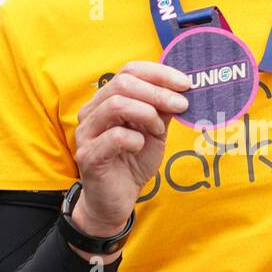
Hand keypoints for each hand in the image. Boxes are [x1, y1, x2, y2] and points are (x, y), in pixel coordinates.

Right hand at [73, 61, 189, 236]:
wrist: (114, 201)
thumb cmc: (132, 162)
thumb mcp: (154, 131)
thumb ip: (163, 110)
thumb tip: (182, 89)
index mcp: (106, 100)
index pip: (129, 70)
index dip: (159, 73)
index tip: (185, 83)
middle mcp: (92, 111)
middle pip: (122, 83)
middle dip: (158, 92)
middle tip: (181, 105)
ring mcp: (86, 133)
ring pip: (116, 104)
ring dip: (147, 114)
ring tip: (158, 130)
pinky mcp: (88, 155)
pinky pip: (115, 136)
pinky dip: (136, 139)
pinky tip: (140, 147)